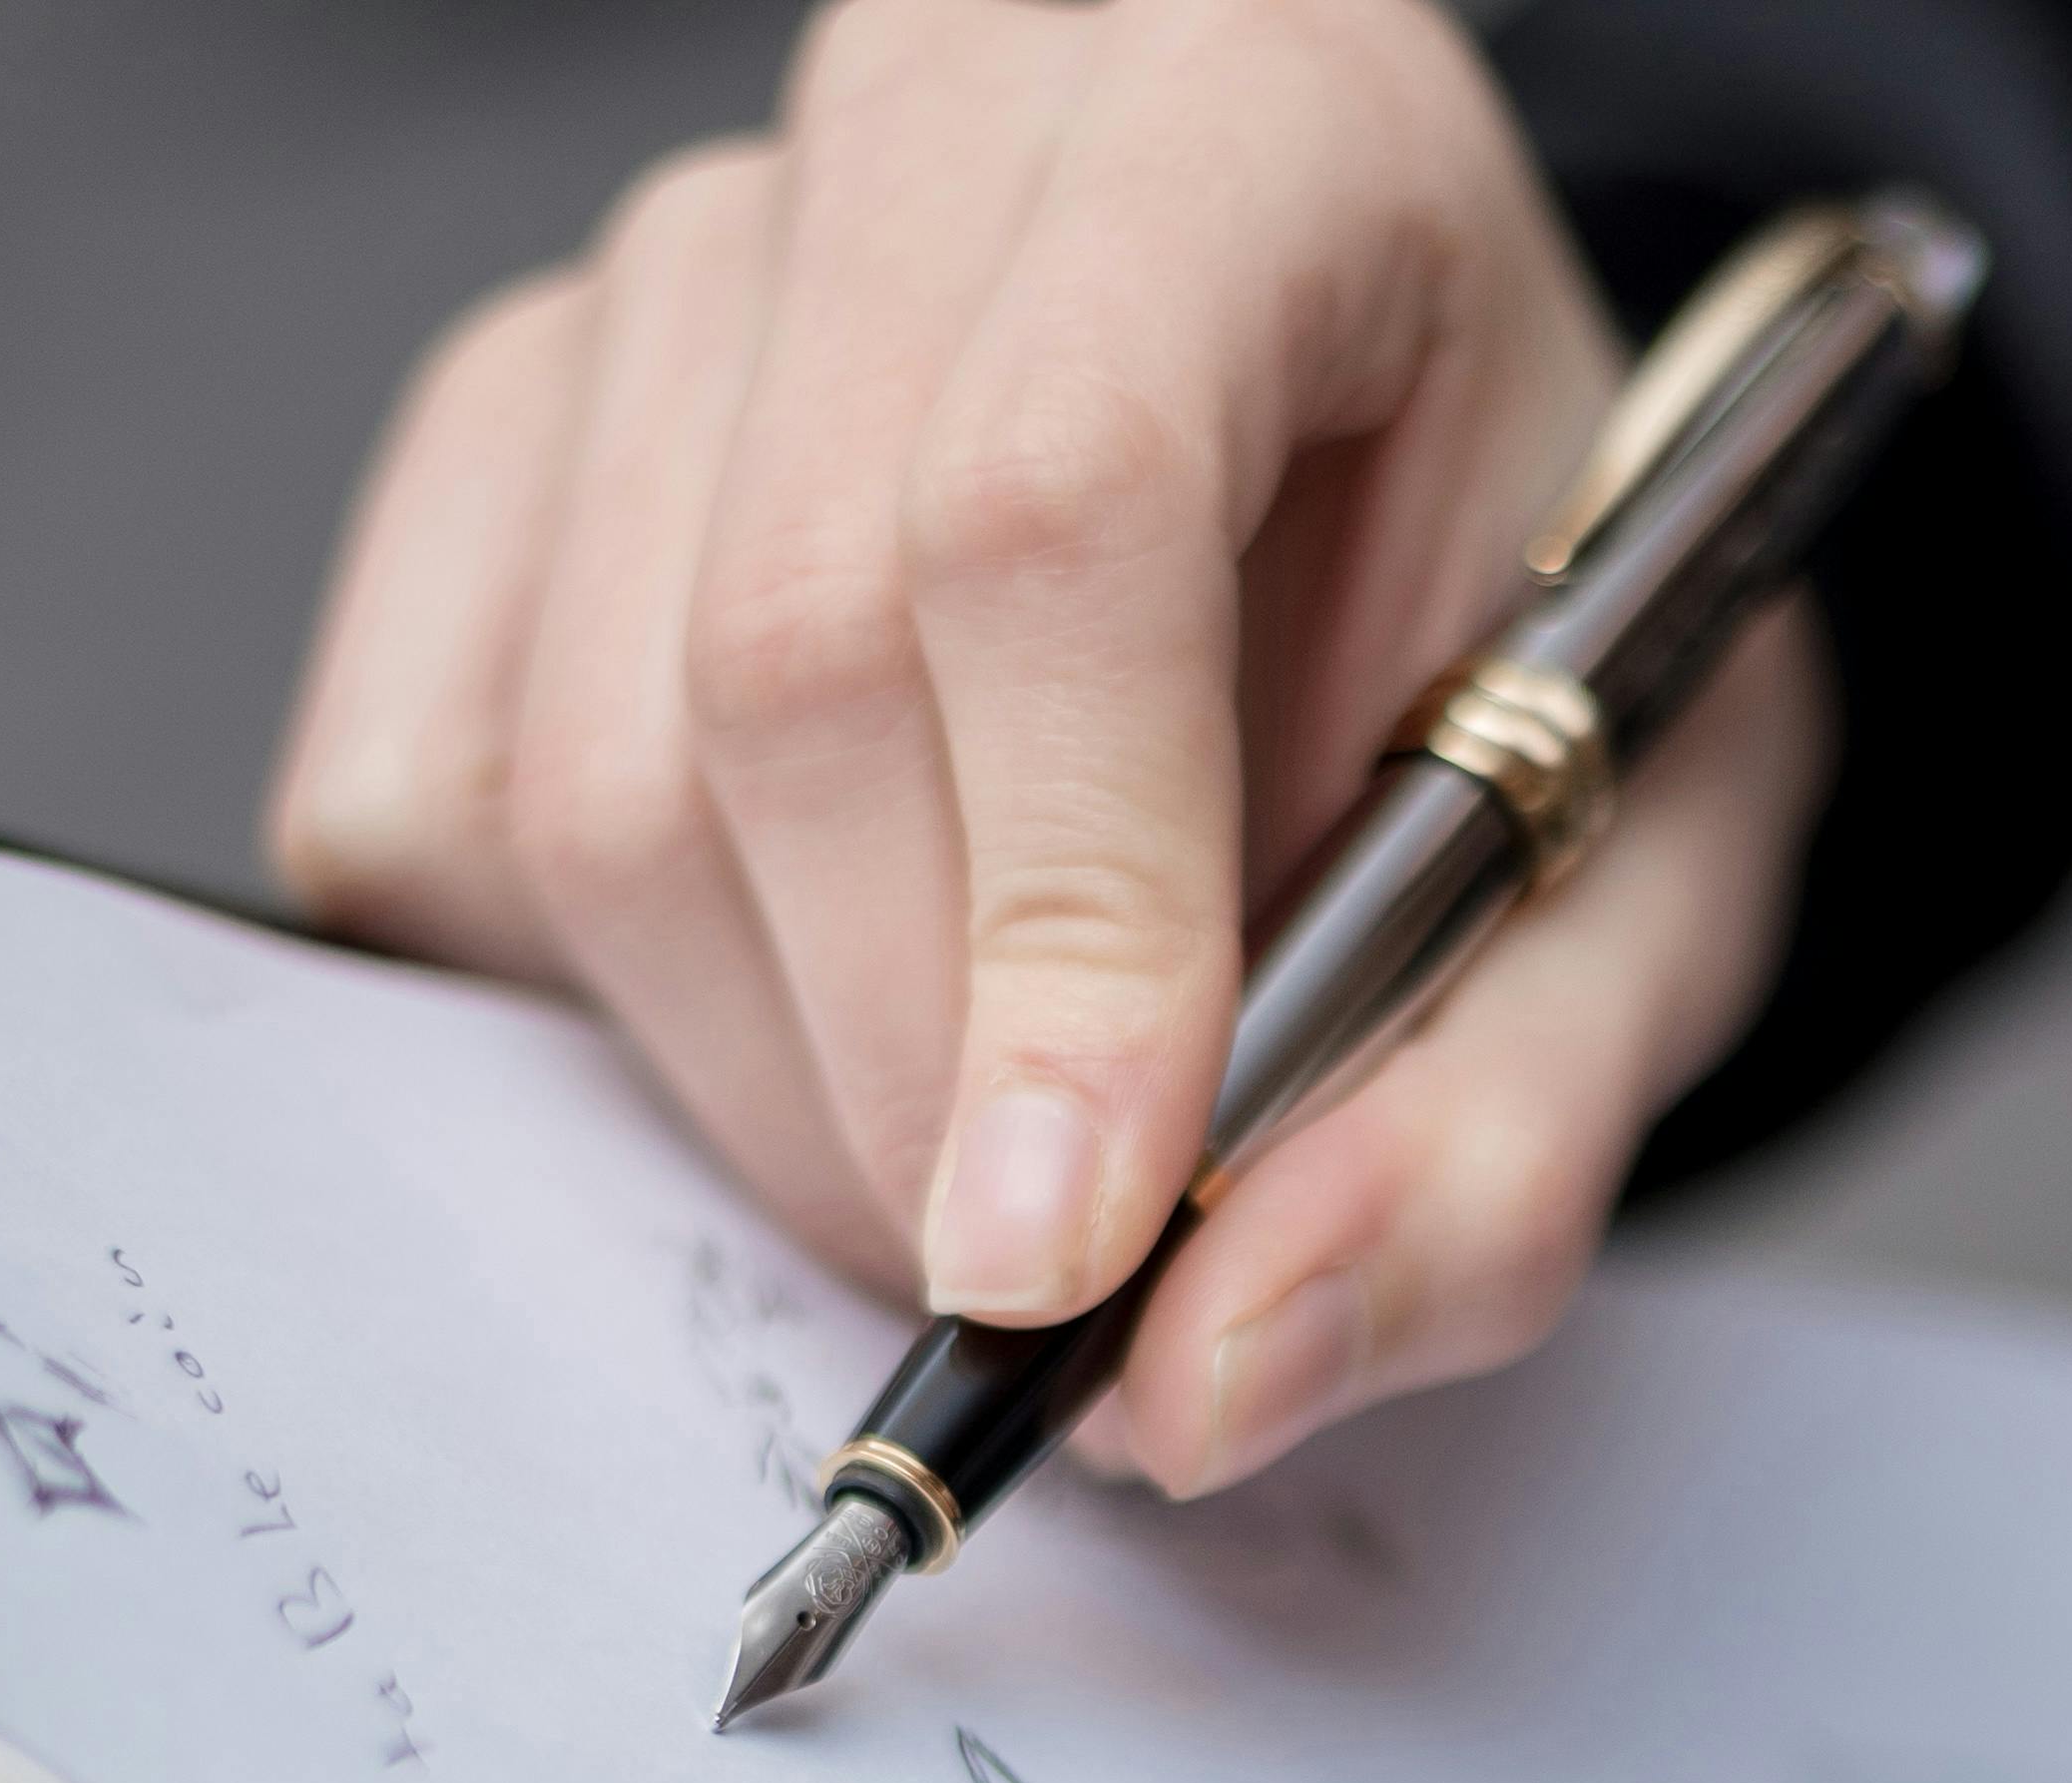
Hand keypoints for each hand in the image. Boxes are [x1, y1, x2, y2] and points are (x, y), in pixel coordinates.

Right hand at [266, 0, 1828, 1494]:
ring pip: (586, 770)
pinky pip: (422, 798)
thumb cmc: (1534, 664)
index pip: (1059, 506)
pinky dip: (590, 1006)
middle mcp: (929, 124)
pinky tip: (799, 1001)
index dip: (1058, 916)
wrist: (1415, 531)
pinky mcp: (501, 430)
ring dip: (764, 1083)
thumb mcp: (1648, 904)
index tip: (1067, 1245)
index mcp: (1261, 119)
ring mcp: (672, 265)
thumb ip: (1491, 1143)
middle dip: (910, 1074)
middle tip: (1046, 1279)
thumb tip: (1209, 1368)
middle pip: (789, 662)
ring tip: (964, 1156)